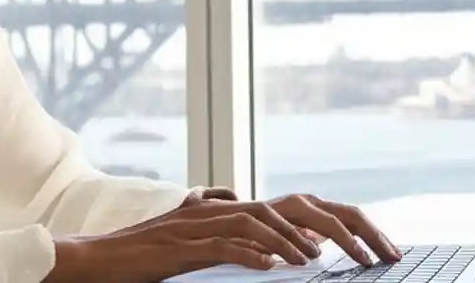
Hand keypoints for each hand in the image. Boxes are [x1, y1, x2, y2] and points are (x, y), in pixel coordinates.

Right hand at [45, 193, 401, 281]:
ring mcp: (203, 225)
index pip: (302, 208)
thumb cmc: (145, 253)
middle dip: (341, 228)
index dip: (342, 222)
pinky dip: (251, 253)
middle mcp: (225, 210)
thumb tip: (243, 216)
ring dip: (296, 242)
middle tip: (375, 254)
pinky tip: (273, 267)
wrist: (97, 258)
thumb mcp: (193, 236)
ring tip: (319, 263)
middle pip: (296, 207)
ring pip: (262, 221)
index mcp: (235, 211)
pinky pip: (224, 245)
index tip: (377, 247)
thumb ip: (221, 221)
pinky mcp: (183, 245)